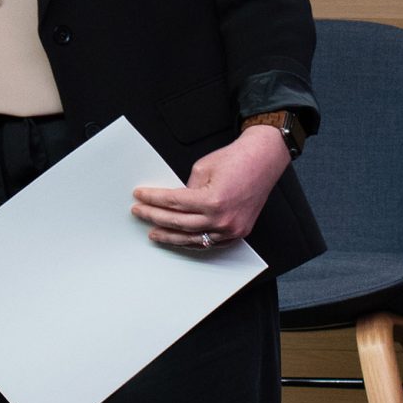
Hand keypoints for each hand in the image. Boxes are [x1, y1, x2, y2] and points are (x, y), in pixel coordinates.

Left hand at [130, 126, 290, 248]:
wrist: (263, 160)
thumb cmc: (235, 160)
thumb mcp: (202, 169)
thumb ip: (187, 190)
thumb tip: (173, 203)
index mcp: (212, 200)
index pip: (173, 203)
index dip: (153, 200)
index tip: (139, 197)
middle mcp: (222, 219)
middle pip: (179, 223)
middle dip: (155, 217)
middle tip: (139, 213)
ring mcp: (232, 229)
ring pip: (194, 239)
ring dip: (171, 237)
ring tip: (154, 233)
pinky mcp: (239, 232)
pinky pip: (211, 242)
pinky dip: (193, 241)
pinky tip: (179, 238)